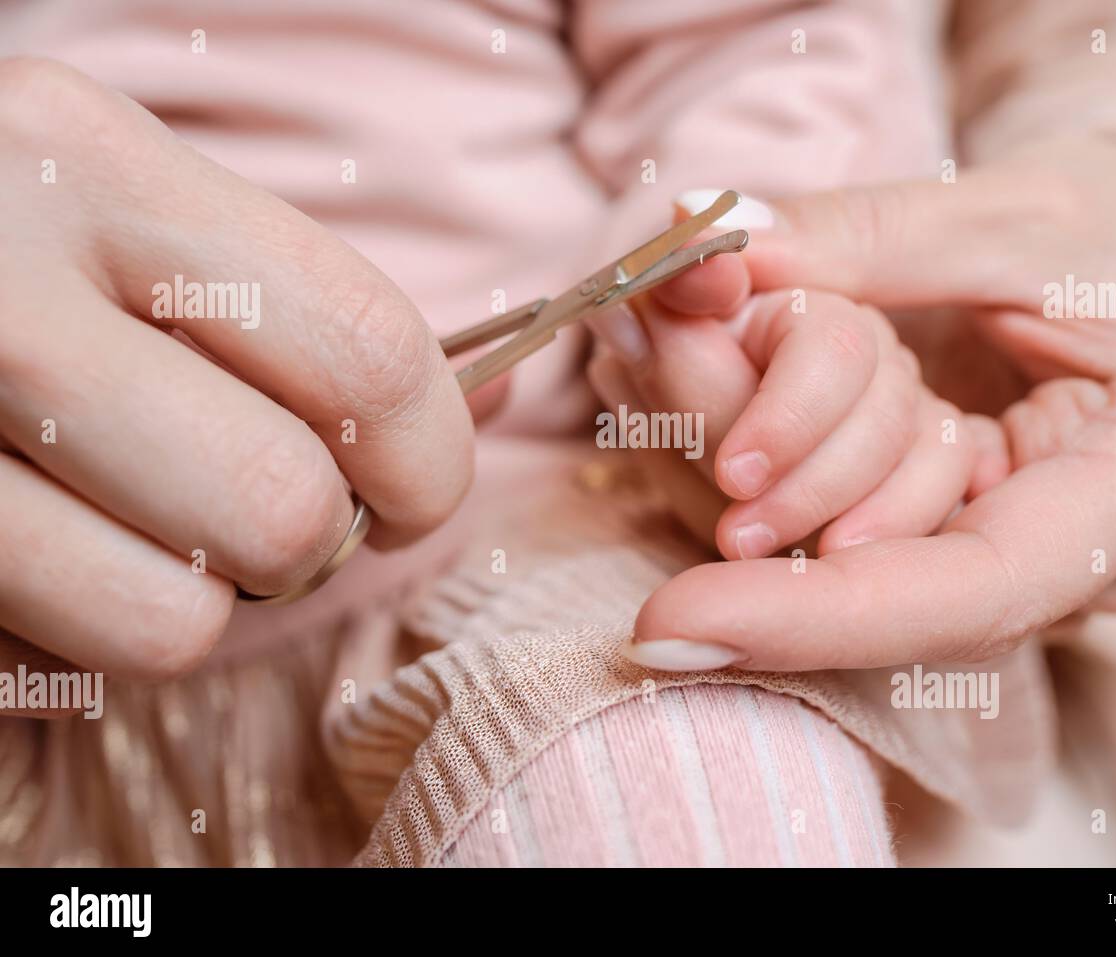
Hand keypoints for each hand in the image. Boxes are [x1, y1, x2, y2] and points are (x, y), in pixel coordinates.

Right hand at [0, 58, 474, 688]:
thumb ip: (318, 310)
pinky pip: (71, 657)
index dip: (431, 457)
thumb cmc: (16, 253)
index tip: (413, 490)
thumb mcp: (153, 225)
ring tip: (149, 527)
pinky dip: (99, 631)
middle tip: (270, 514)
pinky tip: (63, 551)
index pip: (366, 350)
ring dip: (200, 599)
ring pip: (178, 617)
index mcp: (97, 164)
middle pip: (284, 504)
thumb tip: (506, 388)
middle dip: (313, 542)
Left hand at [627, 140, 1115, 670]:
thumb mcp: (1005, 213)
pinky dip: (782, 495)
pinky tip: (709, 441)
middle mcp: (1098, 559)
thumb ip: (860, 237)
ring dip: (752, 502)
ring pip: (867, 583)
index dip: (817, 616)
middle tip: (633, 416)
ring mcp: (1033, 572)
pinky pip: (864, 555)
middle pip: (900, 600)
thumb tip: (699, 246)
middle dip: (754, 537)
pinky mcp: (974, 552)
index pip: (975, 588)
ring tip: (654, 376)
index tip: (671, 622)